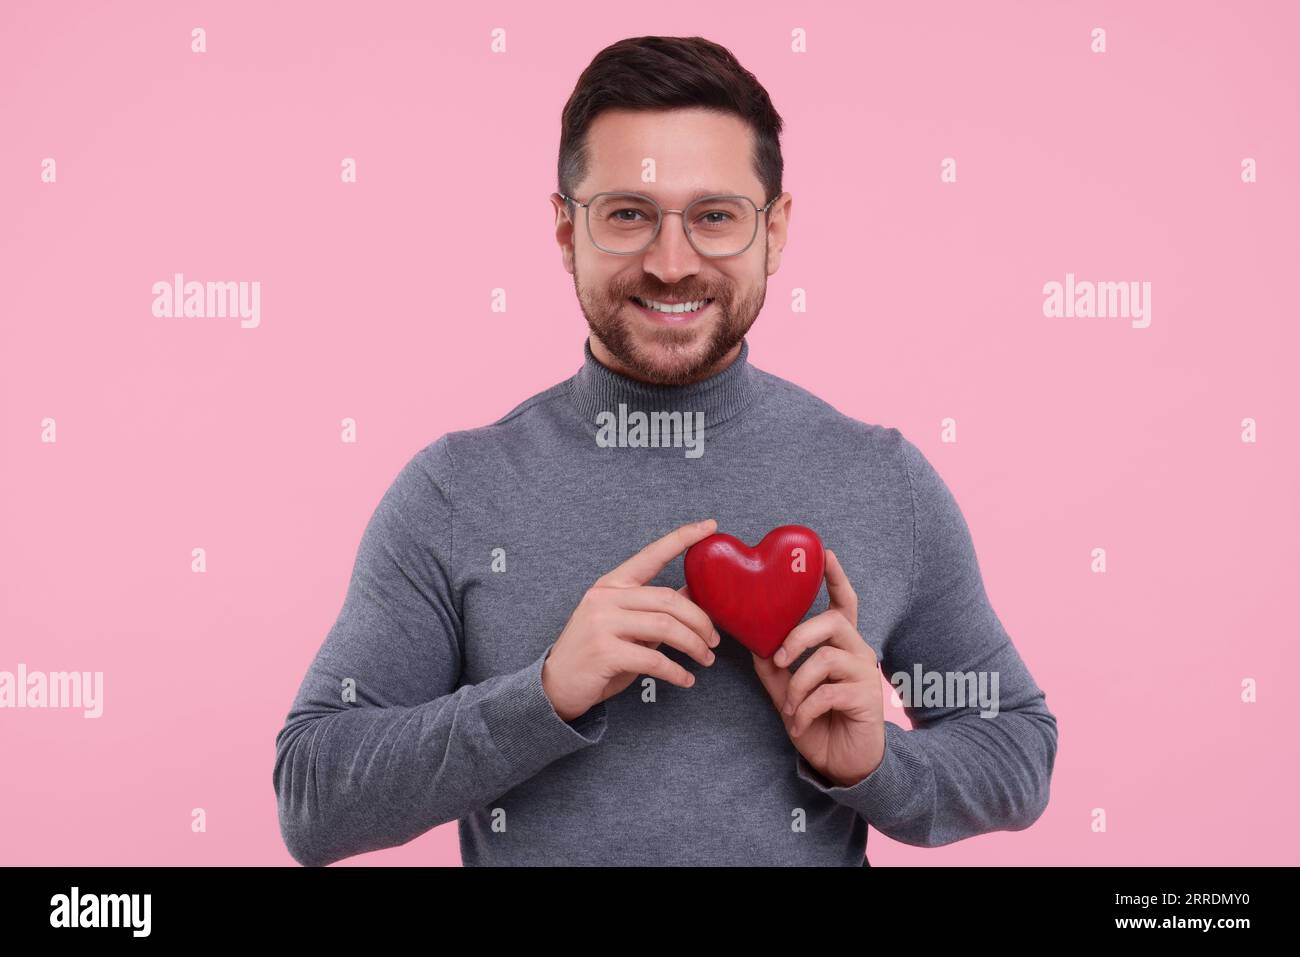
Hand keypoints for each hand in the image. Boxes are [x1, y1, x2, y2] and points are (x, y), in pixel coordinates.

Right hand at [542, 519, 721, 721]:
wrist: (556, 685)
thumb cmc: (595, 654)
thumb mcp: (625, 626)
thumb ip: (655, 610)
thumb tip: (693, 593)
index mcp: (611, 584)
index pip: (651, 555)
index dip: (682, 538)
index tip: (709, 526)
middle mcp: (605, 598)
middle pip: (668, 599)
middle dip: (700, 620)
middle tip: (714, 640)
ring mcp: (602, 623)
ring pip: (665, 627)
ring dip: (693, 645)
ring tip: (706, 658)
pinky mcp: (605, 652)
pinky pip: (654, 659)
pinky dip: (676, 672)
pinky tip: (685, 679)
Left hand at [751, 549, 885, 787]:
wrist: (842, 763)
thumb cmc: (817, 720)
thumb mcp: (788, 690)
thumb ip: (775, 664)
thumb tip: (752, 641)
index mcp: (840, 644)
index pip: (844, 602)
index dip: (836, 577)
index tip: (826, 553)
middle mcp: (857, 653)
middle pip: (834, 622)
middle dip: (800, 636)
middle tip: (779, 658)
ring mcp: (865, 675)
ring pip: (827, 658)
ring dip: (798, 683)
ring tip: (790, 706)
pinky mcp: (867, 700)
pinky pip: (829, 693)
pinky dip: (806, 708)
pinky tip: (800, 723)